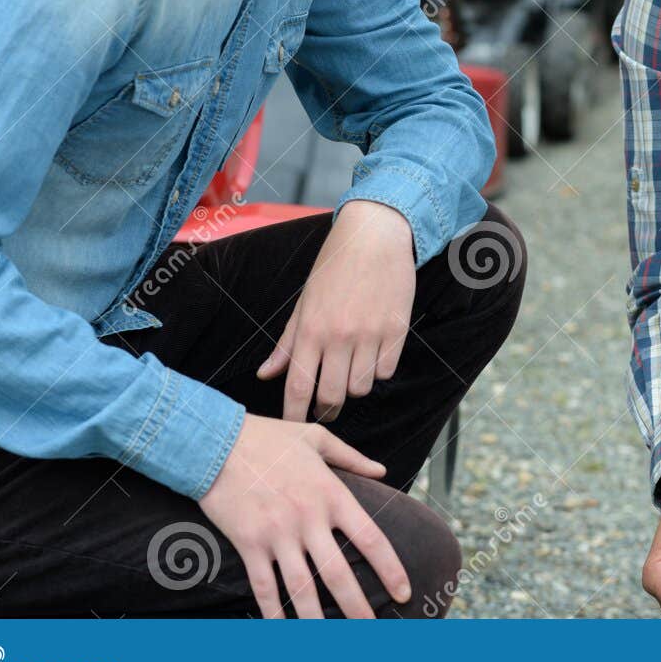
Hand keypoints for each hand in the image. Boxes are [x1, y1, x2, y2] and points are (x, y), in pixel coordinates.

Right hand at [198, 413, 410, 617]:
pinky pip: (264, 586)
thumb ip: (351, 457)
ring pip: (302, 588)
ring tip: (330, 645)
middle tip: (372, 634)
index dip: (391, 569)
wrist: (214, 441)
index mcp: (330, 493)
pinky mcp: (248, 543)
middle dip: (358, 608)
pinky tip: (283, 632)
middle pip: (339, 573)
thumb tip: (382, 470)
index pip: (371, 538)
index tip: (404, 592)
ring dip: (317, 620)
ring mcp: (277, 534)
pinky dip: (274, 613)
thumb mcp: (316, 438)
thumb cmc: (267, 437)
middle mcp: (308, 518)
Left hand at [258, 200, 414, 421]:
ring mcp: (370, 334)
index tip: (294, 425)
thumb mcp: (304, 302)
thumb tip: (265, 374)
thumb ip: (287, 343)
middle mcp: (339, 336)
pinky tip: (372, 355)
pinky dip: (378, 370)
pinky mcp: (395, 330)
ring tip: (351, 371)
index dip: (295, 413)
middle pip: (332, 396)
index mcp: (310, 329)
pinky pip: (385, 372)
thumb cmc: (334, 266)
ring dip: (354, 386)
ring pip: (361, 388)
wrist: (374, 236)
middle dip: (327, 408)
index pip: (299, 386)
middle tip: (327, 405)